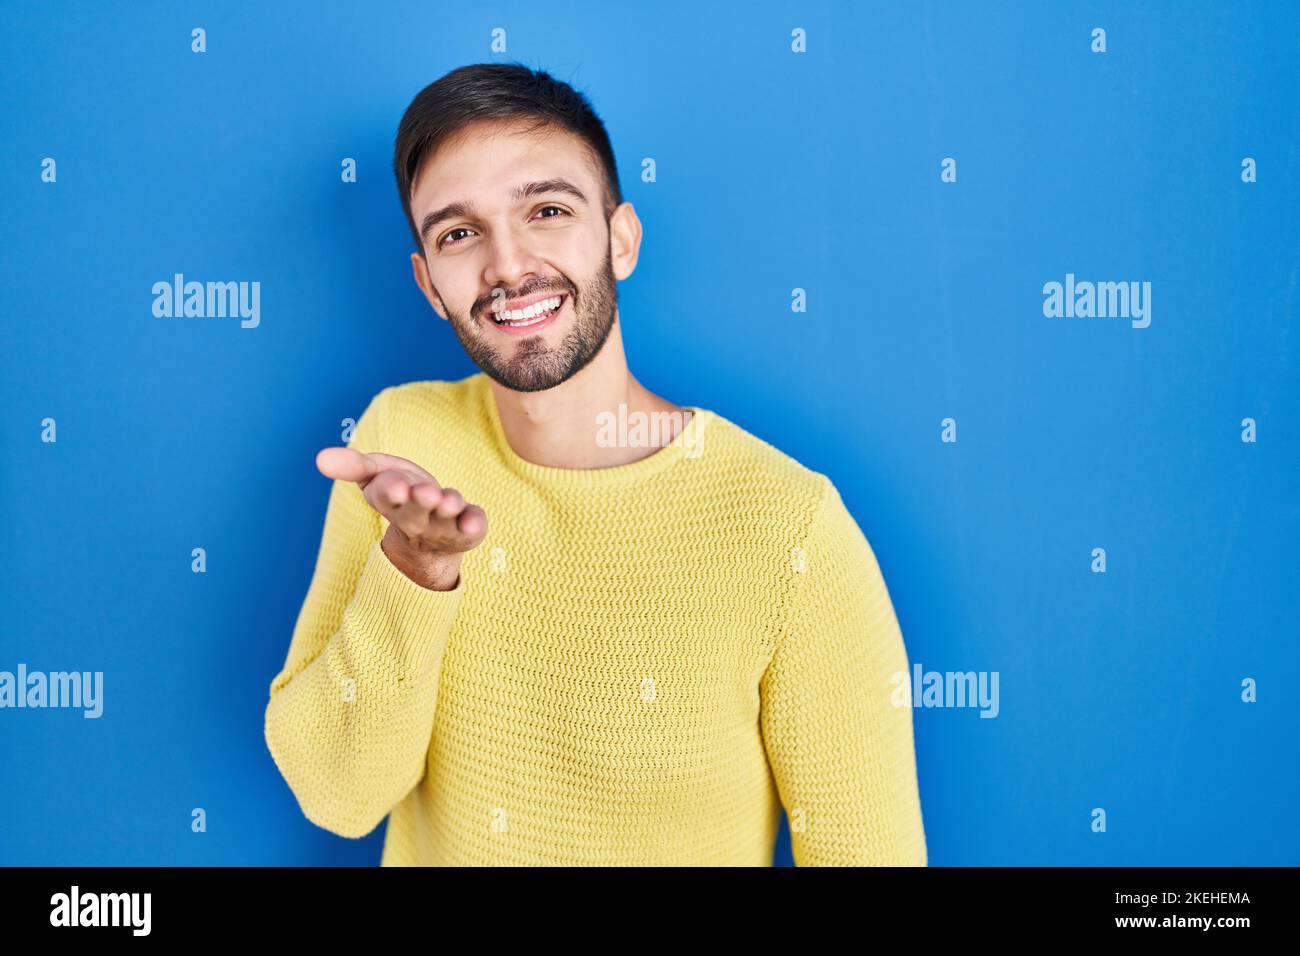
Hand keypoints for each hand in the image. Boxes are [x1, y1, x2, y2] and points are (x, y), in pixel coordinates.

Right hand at [316, 447, 487, 589]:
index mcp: (391, 502)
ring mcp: (443, 527)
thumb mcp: (376, 474)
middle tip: (425, 492)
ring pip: (444, 520)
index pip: (386, 496)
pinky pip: (472, 528)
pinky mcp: (467, 531)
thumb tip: (320, 458)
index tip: (394, 486)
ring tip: (449, 500)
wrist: (431, 537)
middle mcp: (416, 519)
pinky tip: (475, 519)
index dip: (390, 491)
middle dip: (420, 502)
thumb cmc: (402, 492)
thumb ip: (352, 466)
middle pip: (415, 512)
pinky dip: (474, 524)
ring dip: (447, 510)